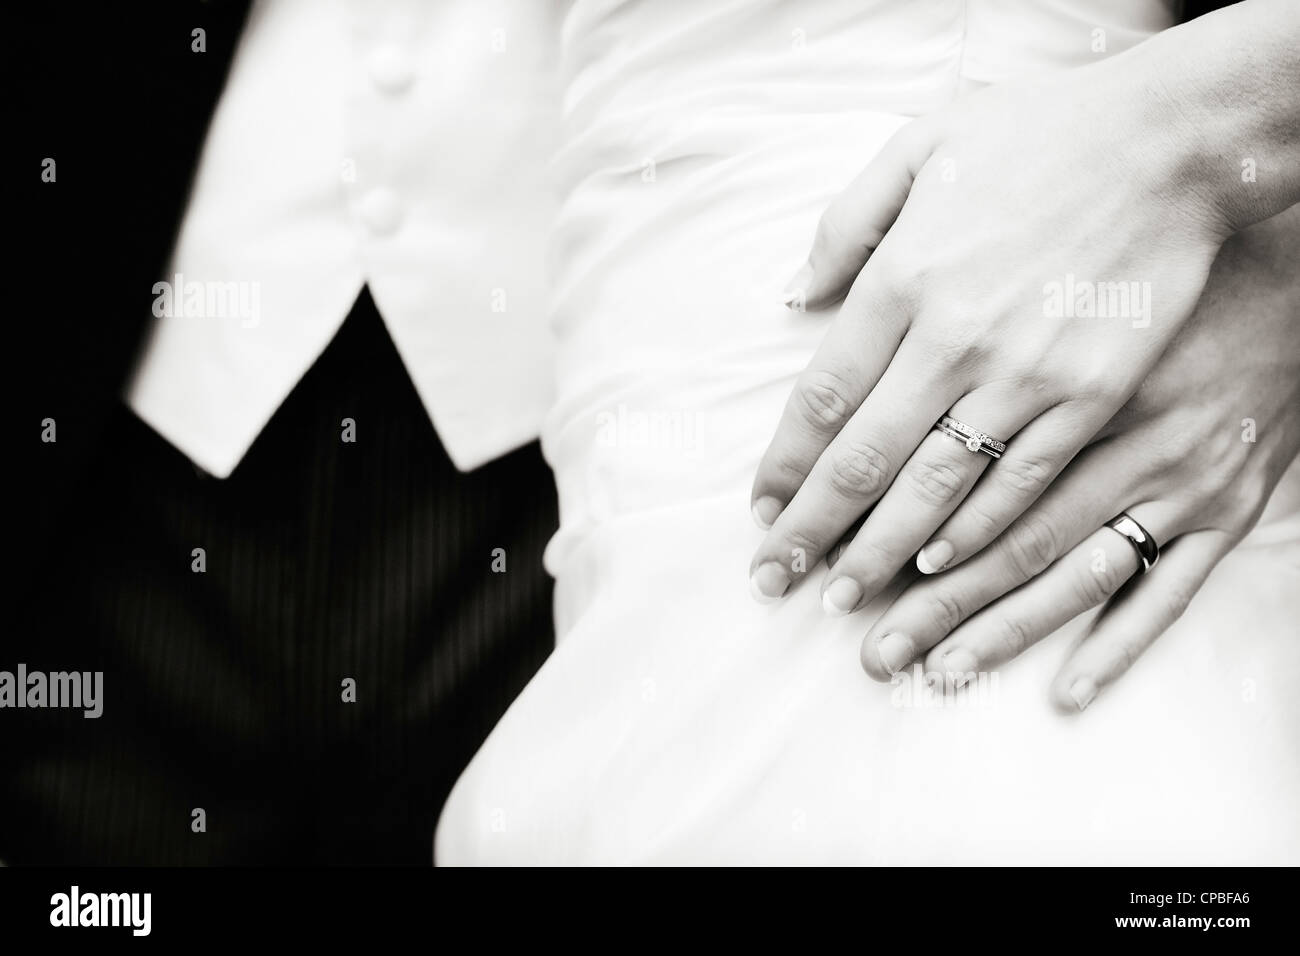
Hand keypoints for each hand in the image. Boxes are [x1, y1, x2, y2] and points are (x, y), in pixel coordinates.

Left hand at [747, 3, 1299, 612]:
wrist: (1173, 138)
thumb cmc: (1040, 136)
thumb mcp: (922, 146)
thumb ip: (846, 223)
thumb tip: (792, 296)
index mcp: (904, 277)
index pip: (821, 397)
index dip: (784, 463)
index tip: (760, 507)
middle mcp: (954, 336)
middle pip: (864, 459)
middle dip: (812, 530)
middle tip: (774, 580)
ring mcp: (1027, 373)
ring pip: (935, 489)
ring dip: (880, 551)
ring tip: (842, 598)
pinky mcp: (1093, 396)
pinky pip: (1019, 485)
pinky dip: (972, 533)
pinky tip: (934, 565)